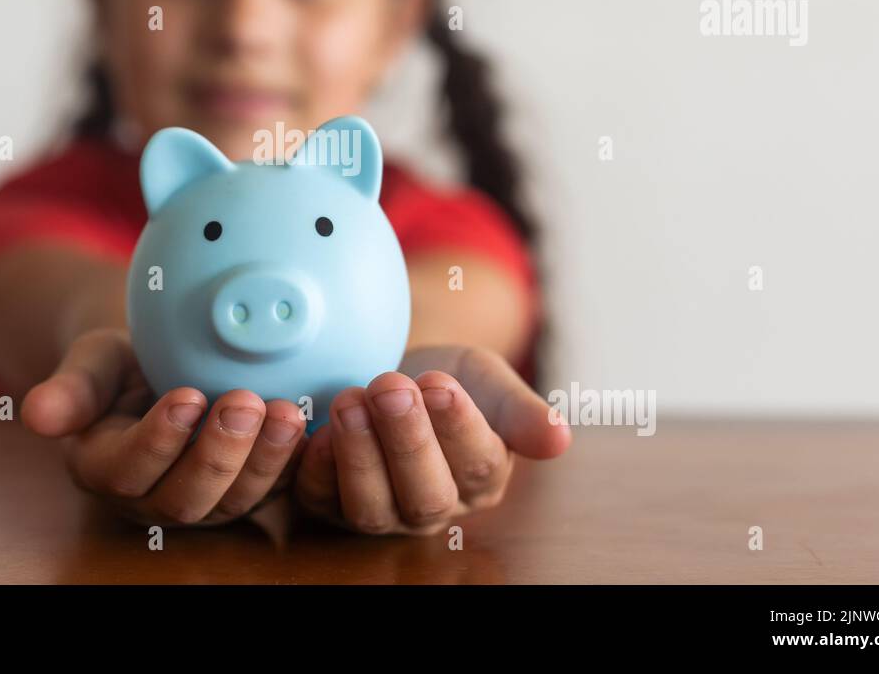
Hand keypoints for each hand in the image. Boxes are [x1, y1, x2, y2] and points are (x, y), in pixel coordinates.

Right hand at [21, 328, 308, 526]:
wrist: (160, 362)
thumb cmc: (123, 364)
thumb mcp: (93, 362)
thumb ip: (72, 388)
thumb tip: (32, 414)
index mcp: (105, 467)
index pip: (127, 469)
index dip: (158, 440)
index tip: (186, 396)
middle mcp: (153, 496)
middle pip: (186, 497)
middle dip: (219, 454)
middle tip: (245, 401)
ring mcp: (203, 498)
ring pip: (234, 501)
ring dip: (265, 461)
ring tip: (287, 412)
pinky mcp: (245, 489)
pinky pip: (274, 489)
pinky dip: (295, 462)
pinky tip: (314, 425)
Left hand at [292, 345, 570, 534]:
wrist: (394, 368)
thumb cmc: (448, 378)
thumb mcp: (489, 380)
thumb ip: (522, 410)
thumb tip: (561, 438)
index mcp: (482, 477)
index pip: (478, 465)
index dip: (459, 428)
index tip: (442, 385)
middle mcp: (433, 504)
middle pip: (424, 493)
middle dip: (406, 441)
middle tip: (391, 388)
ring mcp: (380, 509)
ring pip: (371, 506)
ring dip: (359, 455)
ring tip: (351, 399)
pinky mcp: (329, 502)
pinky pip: (320, 499)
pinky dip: (317, 468)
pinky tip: (316, 430)